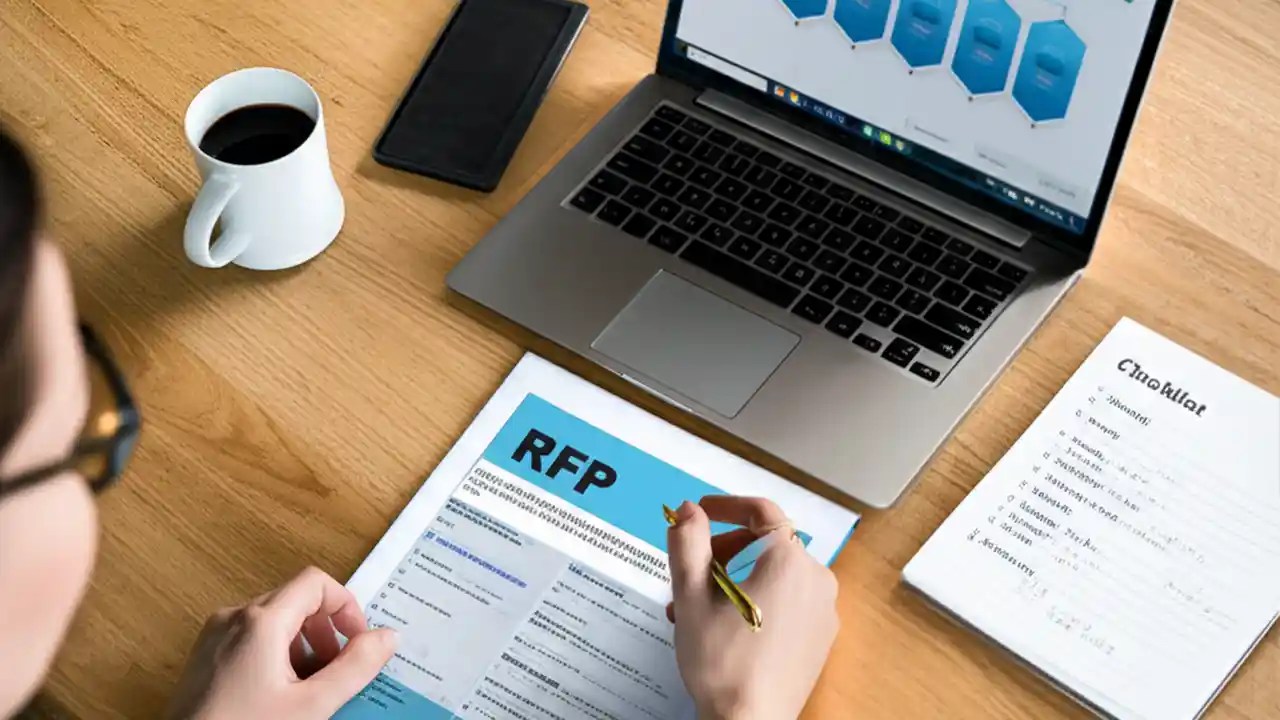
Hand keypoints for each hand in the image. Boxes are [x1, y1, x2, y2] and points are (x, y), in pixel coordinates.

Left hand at [165, 567, 396, 719]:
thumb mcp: (312, 706)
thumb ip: (356, 668)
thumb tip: (387, 637)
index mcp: (261, 621)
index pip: (316, 583)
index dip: (346, 607)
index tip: (358, 642)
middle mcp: (234, 618)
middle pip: (296, 601)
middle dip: (326, 632)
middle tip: (337, 672)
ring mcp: (215, 635)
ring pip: (274, 620)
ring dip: (302, 646)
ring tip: (308, 688)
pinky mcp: (205, 655)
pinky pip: (251, 637)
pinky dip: (276, 654)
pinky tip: (279, 694)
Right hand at [667, 497, 838, 719]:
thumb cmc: (723, 665)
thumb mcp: (691, 596)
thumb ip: (688, 542)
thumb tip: (688, 511)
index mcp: (788, 561)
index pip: (761, 511)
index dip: (726, 505)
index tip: (702, 511)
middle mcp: (815, 579)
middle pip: (766, 543)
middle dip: (723, 551)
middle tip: (693, 570)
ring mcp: (823, 610)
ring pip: (774, 574)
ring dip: (735, 579)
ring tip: (699, 608)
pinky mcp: (821, 635)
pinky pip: (788, 600)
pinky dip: (757, 600)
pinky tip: (726, 625)